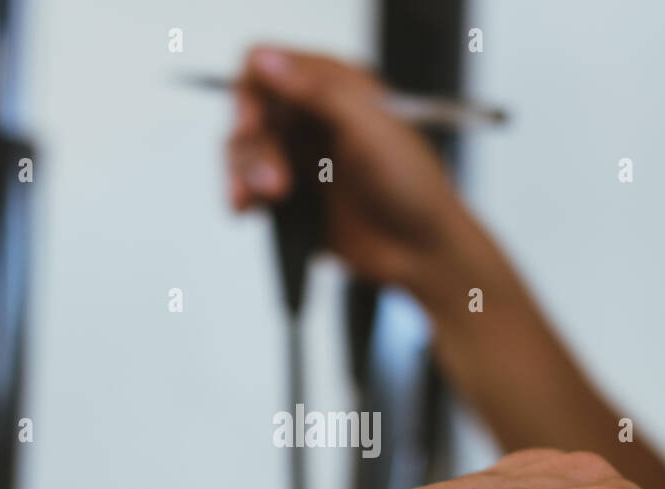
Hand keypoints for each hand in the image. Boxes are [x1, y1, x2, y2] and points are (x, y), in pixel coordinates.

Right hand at [226, 46, 471, 290]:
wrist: (423, 252)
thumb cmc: (414, 187)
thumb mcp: (372, 129)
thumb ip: (320, 92)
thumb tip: (269, 61)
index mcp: (334, 88)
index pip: (269, 66)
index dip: (252, 92)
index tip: (254, 123)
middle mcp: (312, 118)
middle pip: (249, 113)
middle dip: (254, 146)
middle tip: (276, 182)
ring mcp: (300, 158)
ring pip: (244, 150)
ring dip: (245, 173)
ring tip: (272, 199)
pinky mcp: (292, 197)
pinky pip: (248, 188)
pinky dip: (241, 197)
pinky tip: (248, 210)